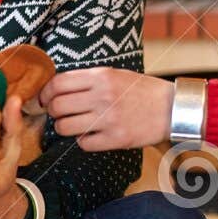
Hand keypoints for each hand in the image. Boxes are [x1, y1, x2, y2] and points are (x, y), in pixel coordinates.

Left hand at [41, 68, 173, 150]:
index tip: (44, 99)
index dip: (45, 93)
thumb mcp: (116, 74)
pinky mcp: (116, 139)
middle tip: (58, 115)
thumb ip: (89, 79)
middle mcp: (102, 96)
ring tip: (73, 126)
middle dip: (52, 112)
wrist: (173, 109)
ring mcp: (108, 119)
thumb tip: (57, 88)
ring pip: (65, 127)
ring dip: (64, 128)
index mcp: (101, 77)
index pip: (58, 84)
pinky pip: (83, 144)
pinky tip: (92, 136)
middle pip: (57, 106)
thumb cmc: (143, 91)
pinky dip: (83, 142)